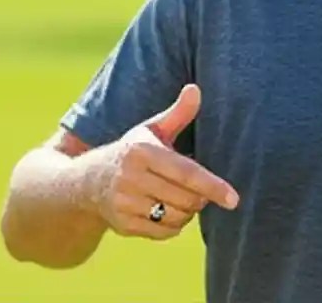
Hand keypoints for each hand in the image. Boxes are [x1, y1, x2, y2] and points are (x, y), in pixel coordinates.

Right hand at [87, 84, 239, 240]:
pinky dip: (173, 225)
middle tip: (200, 191)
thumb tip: (195, 89)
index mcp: (141, 151)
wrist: (87, 181)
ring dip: (188, 212)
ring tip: (183, 199)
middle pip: (185, 198)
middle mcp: (130, 178)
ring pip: (175, 217)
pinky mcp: (123, 225)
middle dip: (201, 198)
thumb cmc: (131, 152)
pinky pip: (163, 232)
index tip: (233, 198)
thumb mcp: (150, 130)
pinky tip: (167, 211)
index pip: (185, 172)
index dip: (212, 186)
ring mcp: (124, 203)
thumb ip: (177, 113)